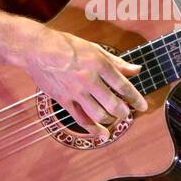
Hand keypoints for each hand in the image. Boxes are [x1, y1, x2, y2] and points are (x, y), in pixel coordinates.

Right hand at [21, 27, 147, 138]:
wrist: (37, 49)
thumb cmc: (66, 45)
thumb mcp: (94, 48)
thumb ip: (116, 62)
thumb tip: (135, 70)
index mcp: (99, 64)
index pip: (123, 86)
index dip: (136, 98)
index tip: (143, 106)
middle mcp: (89, 80)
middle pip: (113, 104)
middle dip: (124, 112)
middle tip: (128, 114)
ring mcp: (76, 92)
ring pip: (99, 115)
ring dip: (110, 120)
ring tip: (115, 118)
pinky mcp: (64, 100)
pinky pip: (81, 119)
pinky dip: (93, 130)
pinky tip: (102, 135)